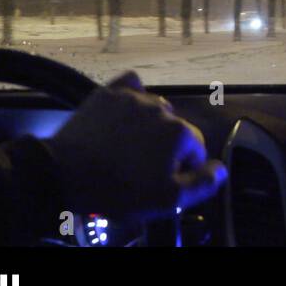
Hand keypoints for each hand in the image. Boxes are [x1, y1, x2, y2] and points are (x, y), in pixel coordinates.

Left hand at [46, 71, 226, 217]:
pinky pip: (131, 85)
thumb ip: (203, 183)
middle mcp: (161, 108)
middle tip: (143, 168)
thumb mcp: (168, 200)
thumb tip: (221, 168)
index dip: (183, 167)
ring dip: (150, 125)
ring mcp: (133, 98)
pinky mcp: (108, 93)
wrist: (64, 175)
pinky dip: (133, 96)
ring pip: (155, 109)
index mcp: (180, 132)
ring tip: (130, 146)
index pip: (196, 148)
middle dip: (166, 146)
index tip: (164, 180)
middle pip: (175, 128)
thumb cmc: (119, 189)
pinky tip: (127, 112)